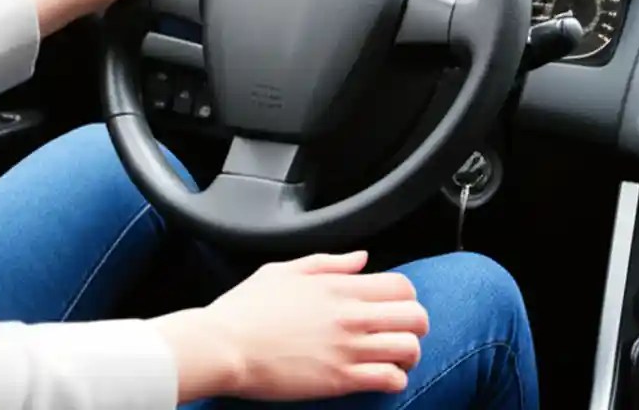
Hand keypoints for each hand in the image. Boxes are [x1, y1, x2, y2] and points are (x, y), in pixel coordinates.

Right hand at [150, 251, 429, 402]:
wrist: (222, 347)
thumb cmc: (245, 310)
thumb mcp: (284, 270)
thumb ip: (329, 262)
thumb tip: (362, 258)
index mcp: (338, 286)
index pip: (401, 286)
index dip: (406, 298)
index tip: (394, 308)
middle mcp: (350, 315)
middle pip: (415, 316)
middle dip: (416, 326)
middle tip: (400, 334)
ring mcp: (347, 348)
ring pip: (409, 348)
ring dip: (408, 355)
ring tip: (394, 359)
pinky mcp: (338, 379)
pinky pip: (389, 379)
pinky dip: (395, 380)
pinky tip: (381, 378)